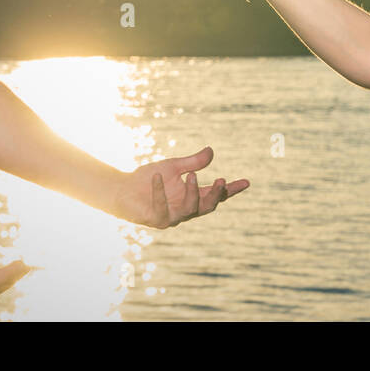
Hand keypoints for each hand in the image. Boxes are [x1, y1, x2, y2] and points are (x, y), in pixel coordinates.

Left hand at [111, 146, 248, 227]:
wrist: (123, 189)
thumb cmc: (149, 179)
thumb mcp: (173, 167)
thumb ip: (192, 162)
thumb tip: (211, 151)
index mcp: (192, 196)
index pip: (216, 194)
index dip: (231, 190)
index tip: (246, 182)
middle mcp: (185, 210)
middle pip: (207, 206)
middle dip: (215, 194)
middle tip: (221, 180)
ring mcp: (171, 217)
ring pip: (189, 209)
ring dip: (192, 192)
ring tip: (191, 175)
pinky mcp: (155, 219)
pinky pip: (160, 206)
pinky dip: (159, 191)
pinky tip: (157, 176)